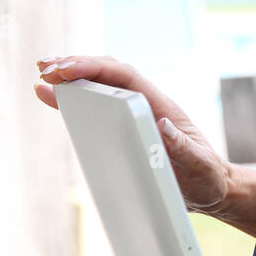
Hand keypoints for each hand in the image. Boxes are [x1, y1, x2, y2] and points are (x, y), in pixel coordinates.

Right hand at [36, 54, 231, 214]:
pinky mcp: (127, 128)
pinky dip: (75, 99)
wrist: (212, 189)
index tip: (66, 69)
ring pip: (102, 86)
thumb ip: (183, 148)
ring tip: (43, 75)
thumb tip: (162, 124)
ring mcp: (136, 114)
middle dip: (77, 66)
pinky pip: (98, 106)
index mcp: (163, 107)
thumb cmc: (207, 177)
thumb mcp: (200, 166)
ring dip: (73, 77)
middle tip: (45, 68)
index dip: (95, 68)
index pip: (126, 77)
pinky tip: (53, 96)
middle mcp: (148, 105)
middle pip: (109, 74)